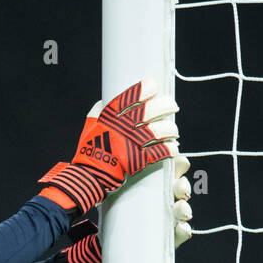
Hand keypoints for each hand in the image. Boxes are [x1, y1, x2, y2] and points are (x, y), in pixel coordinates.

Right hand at [38, 79, 179, 213]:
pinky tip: (174, 149)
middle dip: (166, 105)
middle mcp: (123, 127)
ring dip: (171, 130)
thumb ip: (98, 111)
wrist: (89, 176)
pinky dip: (170, 150)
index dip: (146, 88)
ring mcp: (131, 143)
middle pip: (151, 111)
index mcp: (110, 116)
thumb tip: (104, 101)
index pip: (131, 96)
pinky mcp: (138, 159)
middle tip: (173, 106)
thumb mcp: (89, 126)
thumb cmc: (88, 151)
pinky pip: (160, 152)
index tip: (154, 86)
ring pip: (160, 131)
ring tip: (174, 131)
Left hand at [58, 155, 193, 262]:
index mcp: (156, 181)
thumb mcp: (113, 192)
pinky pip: (182, 231)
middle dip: (183, 186)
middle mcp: (166, 196)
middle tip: (179, 190)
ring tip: (179, 209)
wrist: (109, 240)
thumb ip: (114, 179)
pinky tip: (181, 228)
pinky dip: (183, 230)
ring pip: (184, 208)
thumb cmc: (115, 209)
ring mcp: (169, 216)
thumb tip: (107, 167)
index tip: (176, 163)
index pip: (173, 168)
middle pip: (182, 187)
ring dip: (184, 208)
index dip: (178, 164)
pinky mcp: (169, 236)